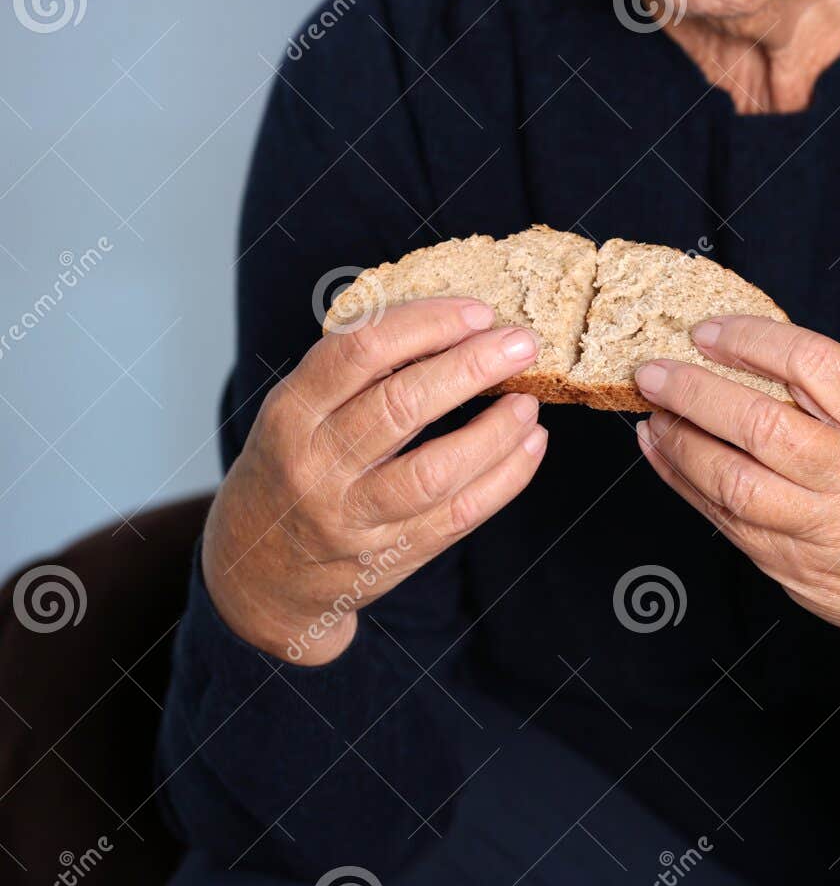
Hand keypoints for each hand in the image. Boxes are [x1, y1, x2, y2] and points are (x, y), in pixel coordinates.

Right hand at [202, 298, 548, 663]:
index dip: (426, 324)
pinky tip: (531, 444)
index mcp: (291, 413)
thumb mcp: (297, 414)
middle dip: (471, 367)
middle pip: (401, 406)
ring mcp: (355, 516)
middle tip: (521, 343)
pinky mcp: (393, 554)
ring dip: (494, 431)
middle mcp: (317, 465)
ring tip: (529, 401)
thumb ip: (353, 374)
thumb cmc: (292, 470)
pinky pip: (460, 514)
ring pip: (435, 470)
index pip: (359, 352)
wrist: (262, 574)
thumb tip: (451, 322)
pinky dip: (506, 476)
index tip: (477, 312)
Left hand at [633, 316, 839, 717]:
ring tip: (653, 411)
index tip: (707, 330)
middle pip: (757, 424)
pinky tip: (663, 453)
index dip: (750, 340)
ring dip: (679, 440)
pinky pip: (724, 518)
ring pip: (729, 478)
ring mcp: (818, 528)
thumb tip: (755, 357)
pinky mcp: (788, 564)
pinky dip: (684, 481)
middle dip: (693, 391)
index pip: (812, 363)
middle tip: (652, 369)